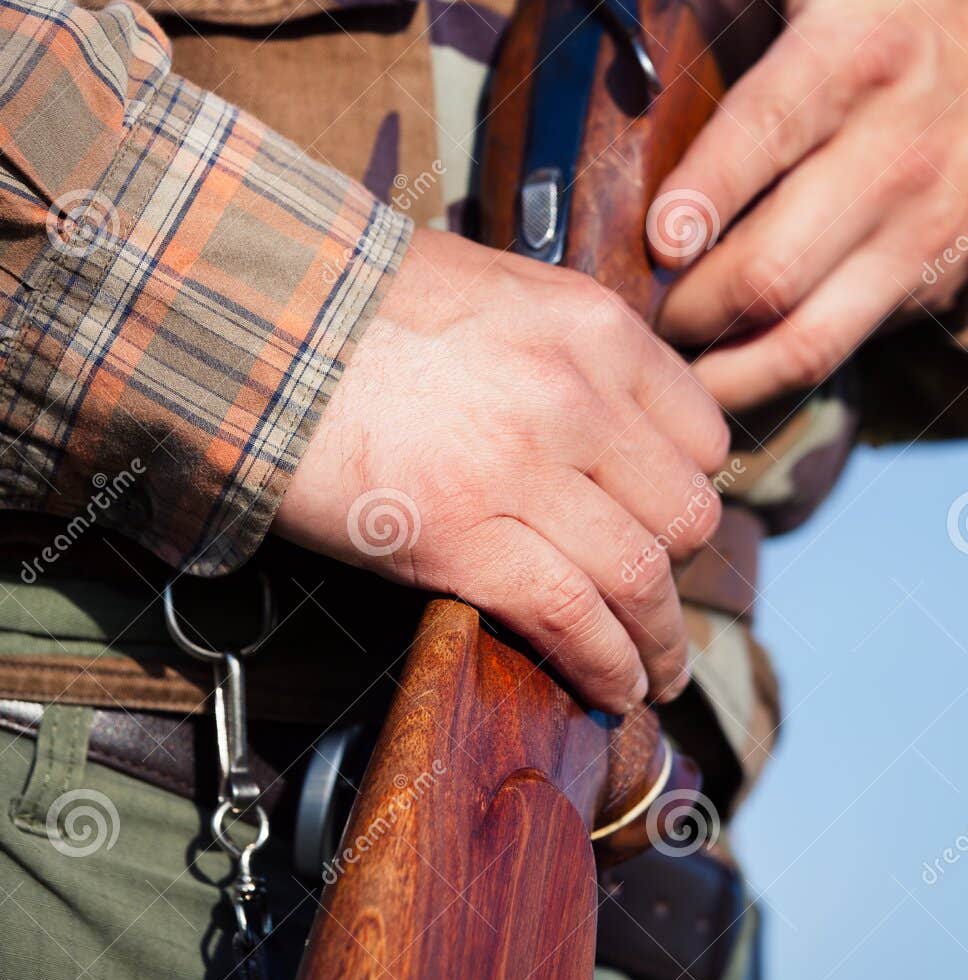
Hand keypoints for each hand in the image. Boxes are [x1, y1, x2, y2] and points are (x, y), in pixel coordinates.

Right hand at [277, 228, 727, 712]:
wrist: (254, 325)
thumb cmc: (357, 305)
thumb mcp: (494, 291)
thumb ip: (563, 348)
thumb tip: (599, 415)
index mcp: (593, 327)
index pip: (703, 434)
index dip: (688, 492)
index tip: (668, 526)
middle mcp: (577, 396)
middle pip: (684, 515)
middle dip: (679, 573)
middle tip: (658, 604)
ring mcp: (523, 469)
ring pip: (640, 578)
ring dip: (657, 644)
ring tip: (652, 676)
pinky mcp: (463, 537)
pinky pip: (570, 618)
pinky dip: (604, 666)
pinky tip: (611, 689)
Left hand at [655, 0, 967, 409]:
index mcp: (864, 51)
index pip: (779, 126)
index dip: (717, 186)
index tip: (660, 231)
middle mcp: (896, 151)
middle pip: (783, 257)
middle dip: (695, 297)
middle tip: (627, 304)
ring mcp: (912, 228)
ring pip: (809, 326)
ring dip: (721, 356)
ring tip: (655, 356)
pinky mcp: (917, 279)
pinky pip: (834, 350)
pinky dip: (764, 378)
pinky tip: (704, 382)